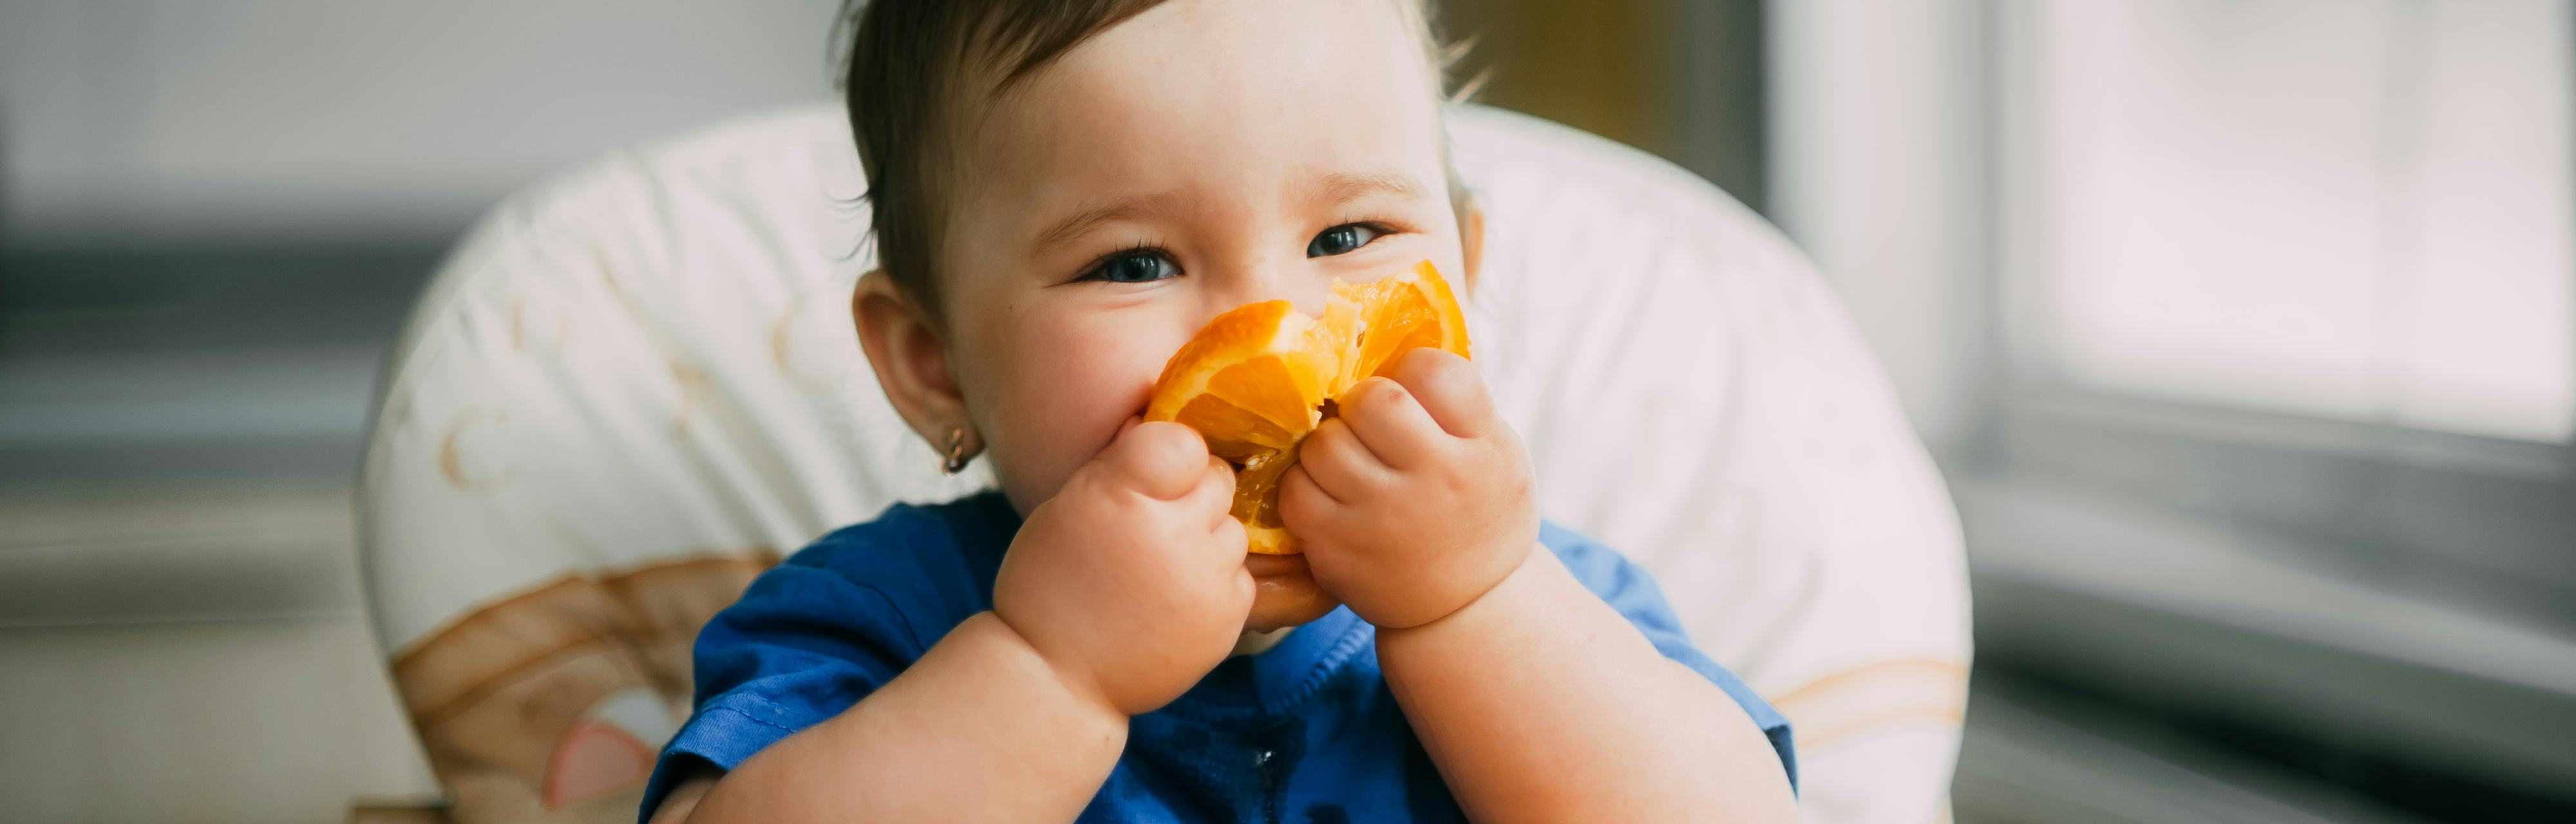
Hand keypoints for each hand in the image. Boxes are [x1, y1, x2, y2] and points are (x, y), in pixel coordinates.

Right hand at [991, 420, 1255, 715]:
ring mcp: (1205, 577)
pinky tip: (1174, 599)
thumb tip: (1154, 414)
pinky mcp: (1226, 618)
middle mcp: (1173, 530)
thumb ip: (1120, 462)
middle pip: (1219, 481)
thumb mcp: (1068, 506)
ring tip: (1162, 567)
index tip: (1152, 479)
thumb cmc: (1050, 585)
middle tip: (1155, 526)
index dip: (1172, 457)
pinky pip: (1240, 577)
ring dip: (1207, 540)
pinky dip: (1215, 583)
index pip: (1186, 441)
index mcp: (1123, 492)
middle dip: (1192, 496)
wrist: (1054, 677)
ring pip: (1234, 530)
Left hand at [1279, 349, 1537, 628]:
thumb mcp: (1495, 450)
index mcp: (1482, 449)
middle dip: (1362, 405)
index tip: (1412, 393)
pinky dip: (1306, 486)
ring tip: (1352, 463)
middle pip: (1371, 401)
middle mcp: (1436, 482)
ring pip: (1324, 444)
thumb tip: (1389, 341)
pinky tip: (1331, 496)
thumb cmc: (1477, 511)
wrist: (1470, 608)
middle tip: (1371, 427)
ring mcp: (1383, 520)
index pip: (1433, 370)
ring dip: (1330, 444)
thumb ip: (1456, 402)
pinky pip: (1296, 491)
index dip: (1413, 372)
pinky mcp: (1339, 552)